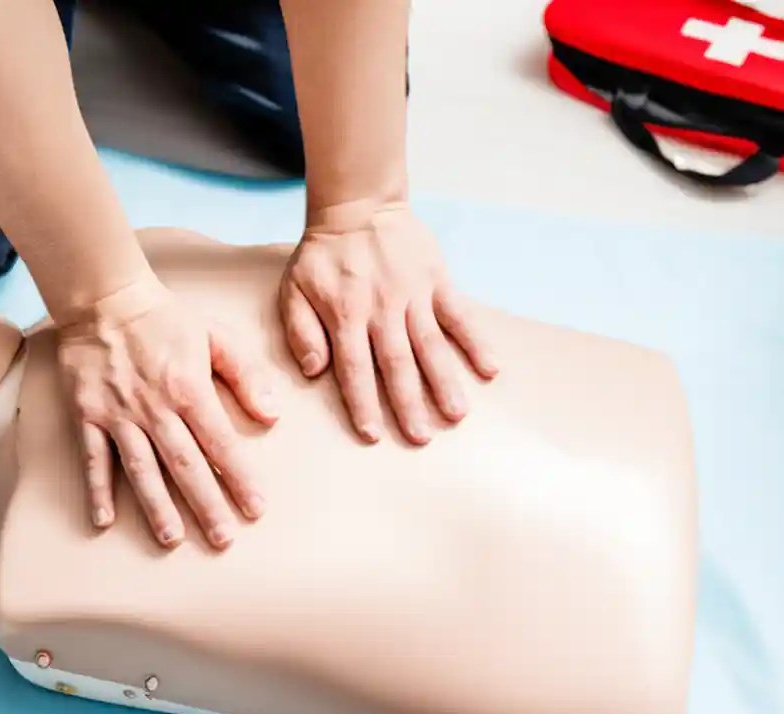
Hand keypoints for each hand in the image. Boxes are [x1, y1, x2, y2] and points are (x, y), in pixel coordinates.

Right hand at [57, 277, 279, 549]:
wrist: (105, 299)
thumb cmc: (164, 318)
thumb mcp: (216, 334)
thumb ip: (247, 373)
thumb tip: (273, 414)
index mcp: (189, 389)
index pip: (220, 442)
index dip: (239, 477)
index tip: (256, 508)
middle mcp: (154, 407)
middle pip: (184, 464)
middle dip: (206, 504)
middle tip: (222, 539)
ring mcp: (118, 414)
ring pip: (141, 468)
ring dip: (156, 506)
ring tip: (171, 538)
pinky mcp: (88, 415)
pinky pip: (93, 458)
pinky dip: (97, 490)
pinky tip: (103, 520)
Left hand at [279, 203, 496, 443]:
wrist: (357, 206)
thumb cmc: (321, 256)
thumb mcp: (294, 289)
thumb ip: (301, 331)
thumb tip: (315, 371)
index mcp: (345, 315)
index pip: (354, 369)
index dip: (363, 403)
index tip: (373, 435)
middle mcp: (381, 309)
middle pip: (397, 364)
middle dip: (408, 403)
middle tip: (421, 437)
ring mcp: (413, 295)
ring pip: (430, 345)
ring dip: (444, 381)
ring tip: (456, 414)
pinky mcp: (436, 280)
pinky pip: (459, 314)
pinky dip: (475, 340)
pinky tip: (490, 368)